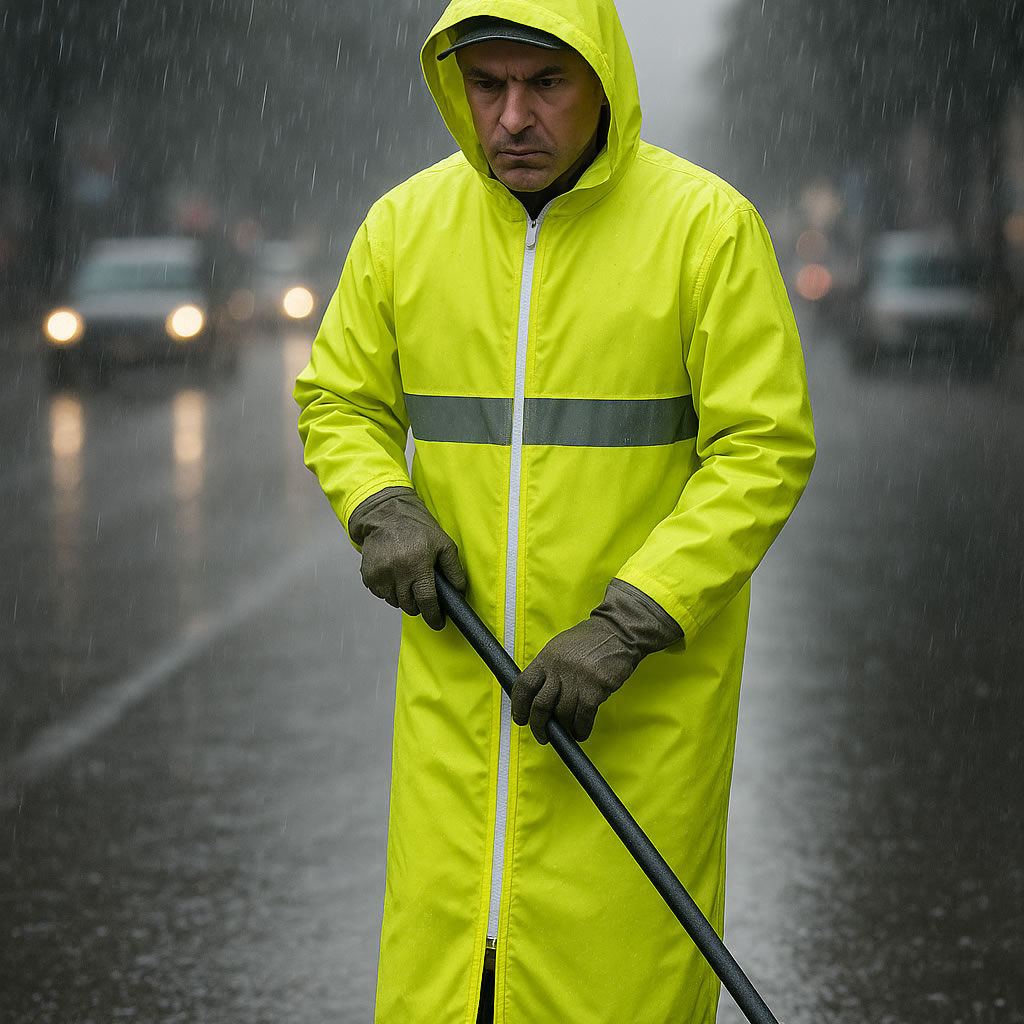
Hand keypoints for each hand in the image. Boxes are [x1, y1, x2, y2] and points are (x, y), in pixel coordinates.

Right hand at [349, 488, 465, 628]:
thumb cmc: (416, 527)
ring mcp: (380, 574)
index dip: (434, 615)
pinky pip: (382, 595)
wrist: (385, 514)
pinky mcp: (368, 576)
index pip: (427, 601)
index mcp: (417, 564)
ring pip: (395, 602)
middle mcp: (397, 571)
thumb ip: (454, 570)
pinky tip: (395, 575)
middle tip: (423, 593)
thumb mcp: (443, 544)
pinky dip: (390, 591)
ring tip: (408, 579)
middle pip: (410, 606)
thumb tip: (459, 592)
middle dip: (419, 605)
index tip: (438, 622)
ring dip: (404, 598)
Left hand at [511, 617, 636, 742]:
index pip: (523, 685)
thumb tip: (537, 695)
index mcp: (546, 658)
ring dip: (564, 728)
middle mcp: (558, 669)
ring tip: (567, 731)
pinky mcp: (595, 689)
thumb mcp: (560, 648)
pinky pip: (583, 717)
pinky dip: (581, 729)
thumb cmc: (589, 640)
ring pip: (563, 714)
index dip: (519, 706)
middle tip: (542, 735)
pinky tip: (581, 732)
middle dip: (539, 725)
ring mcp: (577, 679)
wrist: (618, 632)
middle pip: (540, 705)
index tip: (520, 718)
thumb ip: (547, 669)